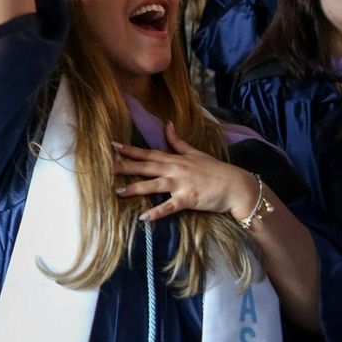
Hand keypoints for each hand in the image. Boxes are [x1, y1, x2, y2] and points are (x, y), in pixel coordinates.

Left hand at [112, 121, 255, 221]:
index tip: (112, 145)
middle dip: (125, 166)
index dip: (129, 149)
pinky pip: (169, 206)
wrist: (236, 186)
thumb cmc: (215, 170)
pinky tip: (144, 217)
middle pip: (145, 167)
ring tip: (118, 192)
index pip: (148, 152)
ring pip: (154, 185)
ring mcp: (181, 184)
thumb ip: (177, 141)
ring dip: (135, 189)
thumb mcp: (195, 153)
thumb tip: (167, 124)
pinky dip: (157, 212)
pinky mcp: (189, 199)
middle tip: (105, 167)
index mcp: (175, 159)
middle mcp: (175, 169)